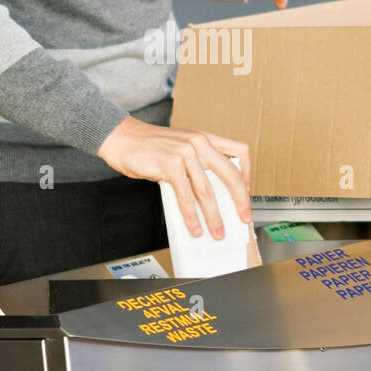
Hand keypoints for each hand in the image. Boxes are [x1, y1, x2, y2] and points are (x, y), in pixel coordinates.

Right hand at [97, 116, 251, 238]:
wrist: (122, 138)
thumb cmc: (151, 147)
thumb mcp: (181, 148)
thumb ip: (198, 165)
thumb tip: (212, 197)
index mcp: (205, 138)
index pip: (240, 151)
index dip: (248, 173)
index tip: (247, 192)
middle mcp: (199, 142)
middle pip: (231, 174)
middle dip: (241, 200)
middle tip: (243, 218)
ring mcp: (185, 152)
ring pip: (207, 190)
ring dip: (214, 216)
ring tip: (217, 232)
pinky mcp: (170, 164)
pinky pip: (185, 195)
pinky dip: (191, 215)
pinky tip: (194, 227)